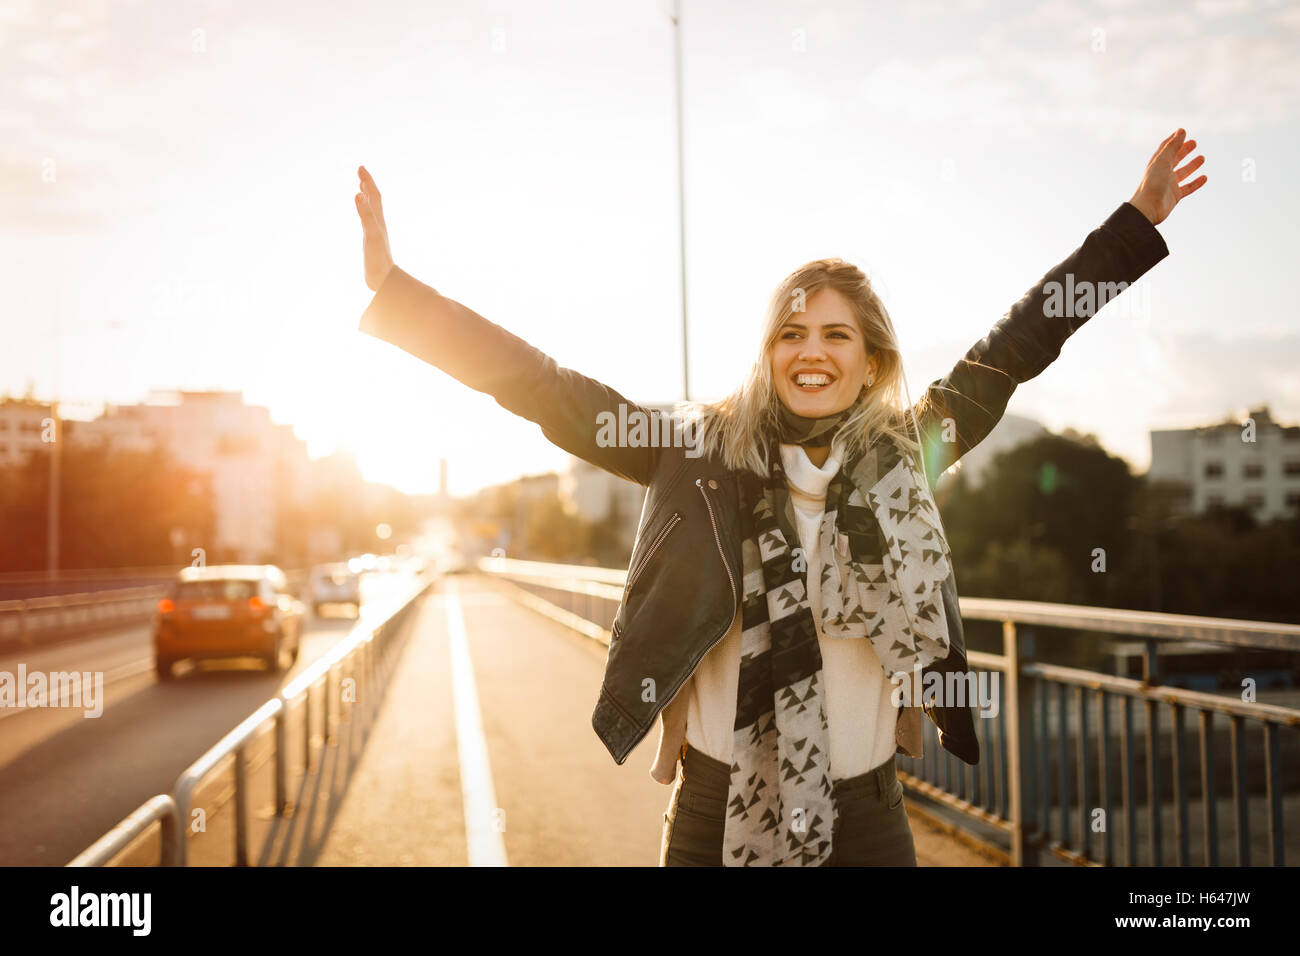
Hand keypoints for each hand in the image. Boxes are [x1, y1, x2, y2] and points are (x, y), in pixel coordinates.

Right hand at [355, 165, 394, 290]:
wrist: (384, 279)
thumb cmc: (378, 258)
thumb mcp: (371, 233)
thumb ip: (365, 214)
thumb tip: (358, 193)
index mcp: (378, 220)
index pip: (374, 195)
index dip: (368, 181)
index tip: (361, 168)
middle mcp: (378, 223)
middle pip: (374, 199)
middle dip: (367, 184)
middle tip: (360, 171)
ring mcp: (375, 232)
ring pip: (372, 210)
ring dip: (367, 197)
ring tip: (361, 189)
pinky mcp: (372, 242)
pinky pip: (368, 222)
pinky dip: (364, 213)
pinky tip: (363, 215)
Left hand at [1128, 128, 1205, 225]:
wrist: (1147, 208)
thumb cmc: (1152, 184)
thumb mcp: (1163, 161)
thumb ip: (1172, 146)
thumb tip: (1182, 130)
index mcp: (1157, 164)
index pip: (1165, 149)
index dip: (1173, 140)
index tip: (1182, 131)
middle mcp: (1162, 174)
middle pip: (1174, 159)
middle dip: (1183, 150)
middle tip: (1194, 143)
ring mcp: (1169, 185)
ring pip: (1183, 173)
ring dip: (1192, 165)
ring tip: (1202, 158)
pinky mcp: (1175, 196)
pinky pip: (1188, 188)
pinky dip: (1196, 182)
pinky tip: (1205, 177)